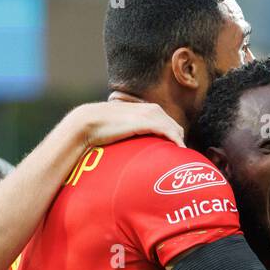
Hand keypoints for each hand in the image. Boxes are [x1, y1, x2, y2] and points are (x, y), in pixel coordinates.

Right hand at [68, 100, 184, 149]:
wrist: (89, 122)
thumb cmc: (102, 129)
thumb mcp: (122, 128)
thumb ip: (131, 133)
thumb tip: (132, 151)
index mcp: (147, 109)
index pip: (168, 123)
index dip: (174, 138)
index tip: (175, 153)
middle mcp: (151, 109)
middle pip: (175, 127)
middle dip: (180, 141)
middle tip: (180, 160)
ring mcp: (149, 114)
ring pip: (175, 129)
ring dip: (180, 143)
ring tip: (181, 160)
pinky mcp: (146, 122)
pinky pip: (168, 132)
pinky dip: (176, 141)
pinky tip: (178, 152)